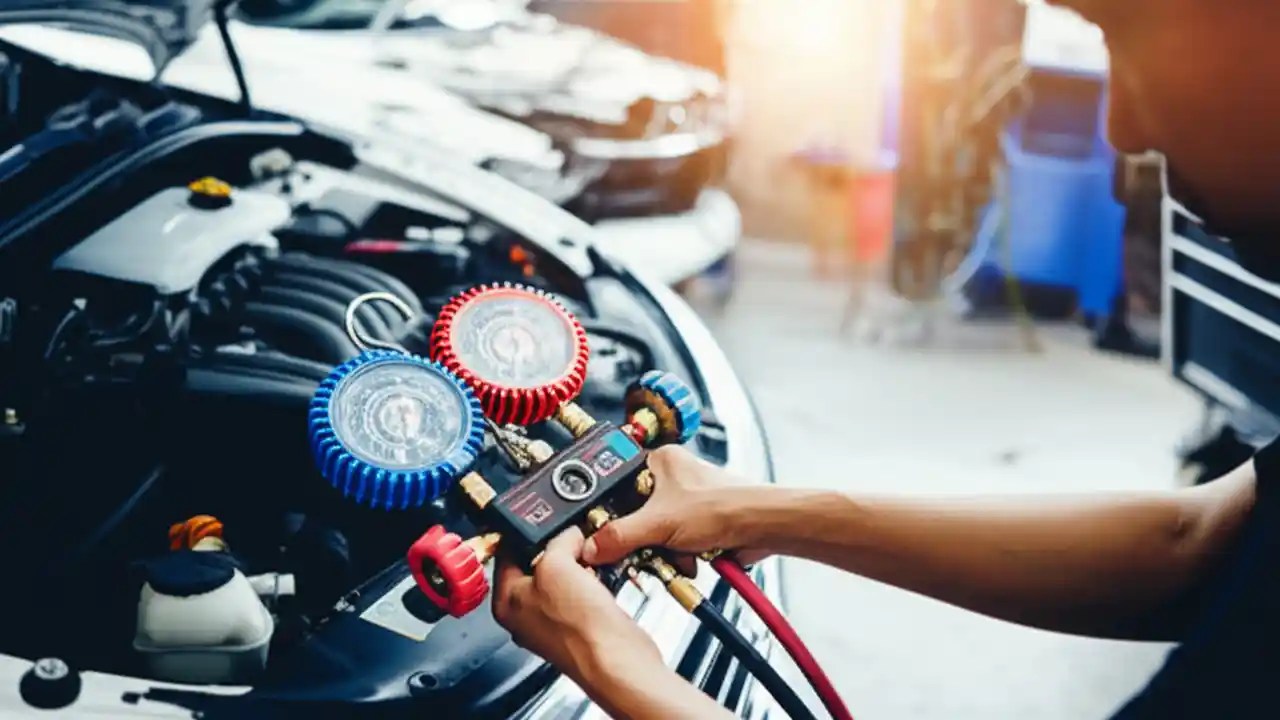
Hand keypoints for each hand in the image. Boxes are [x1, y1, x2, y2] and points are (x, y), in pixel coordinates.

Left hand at [494, 526, 732, 719]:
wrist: (618, 659)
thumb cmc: (580, 628)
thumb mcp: (557, 565)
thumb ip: (557, 540)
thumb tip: (568, 533)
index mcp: (507, 602)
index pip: (507, 553)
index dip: (528, 531)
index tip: (545, 517)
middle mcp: (526, 614)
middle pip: (538, 563)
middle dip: (559, 548)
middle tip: (573, 540)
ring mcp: (555, 621)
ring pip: (564, 576)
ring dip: (578, 563)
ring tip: (590, 559)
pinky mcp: (582, 624)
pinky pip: (584, 591)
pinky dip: (593, 580)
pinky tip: (602, 577)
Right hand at [582, 446, 772, 567]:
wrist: (762, 527)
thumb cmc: (724, 507)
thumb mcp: (659, 524)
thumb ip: (619, 537)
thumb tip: (591, 547)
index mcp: (660, 461)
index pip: (618, 486)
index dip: (611, 511)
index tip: (604, 532)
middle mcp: (673, 477)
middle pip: (636, 515)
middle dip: (644, 539)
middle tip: (645, 548)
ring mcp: (687, 502)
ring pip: (656, 533)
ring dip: (664, 551)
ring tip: (677, 554)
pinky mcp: (699, 524)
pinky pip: (674, 544)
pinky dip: (680, 557)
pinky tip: (691, 559)